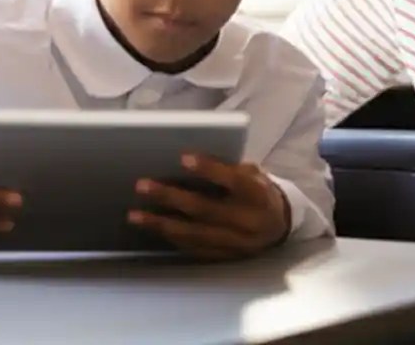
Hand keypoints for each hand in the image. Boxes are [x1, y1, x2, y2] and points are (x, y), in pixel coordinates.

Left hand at [128, 154, 289, 259]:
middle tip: (142, 185)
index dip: (208, 169)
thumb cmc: (258, 191)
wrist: (280, 227)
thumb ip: (228, 169)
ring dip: (161, 224)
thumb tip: (187, 161)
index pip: (232, 181)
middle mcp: (248, 222)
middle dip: (170, 198)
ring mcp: (235, 244)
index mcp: (258, 195)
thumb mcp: (253, 174)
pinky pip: (193, 249)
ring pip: (194, 234)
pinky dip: (171, 238)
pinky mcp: (224, 258)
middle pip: (205, 210)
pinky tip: (151, 229)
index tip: (182, 157)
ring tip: (134, 215)